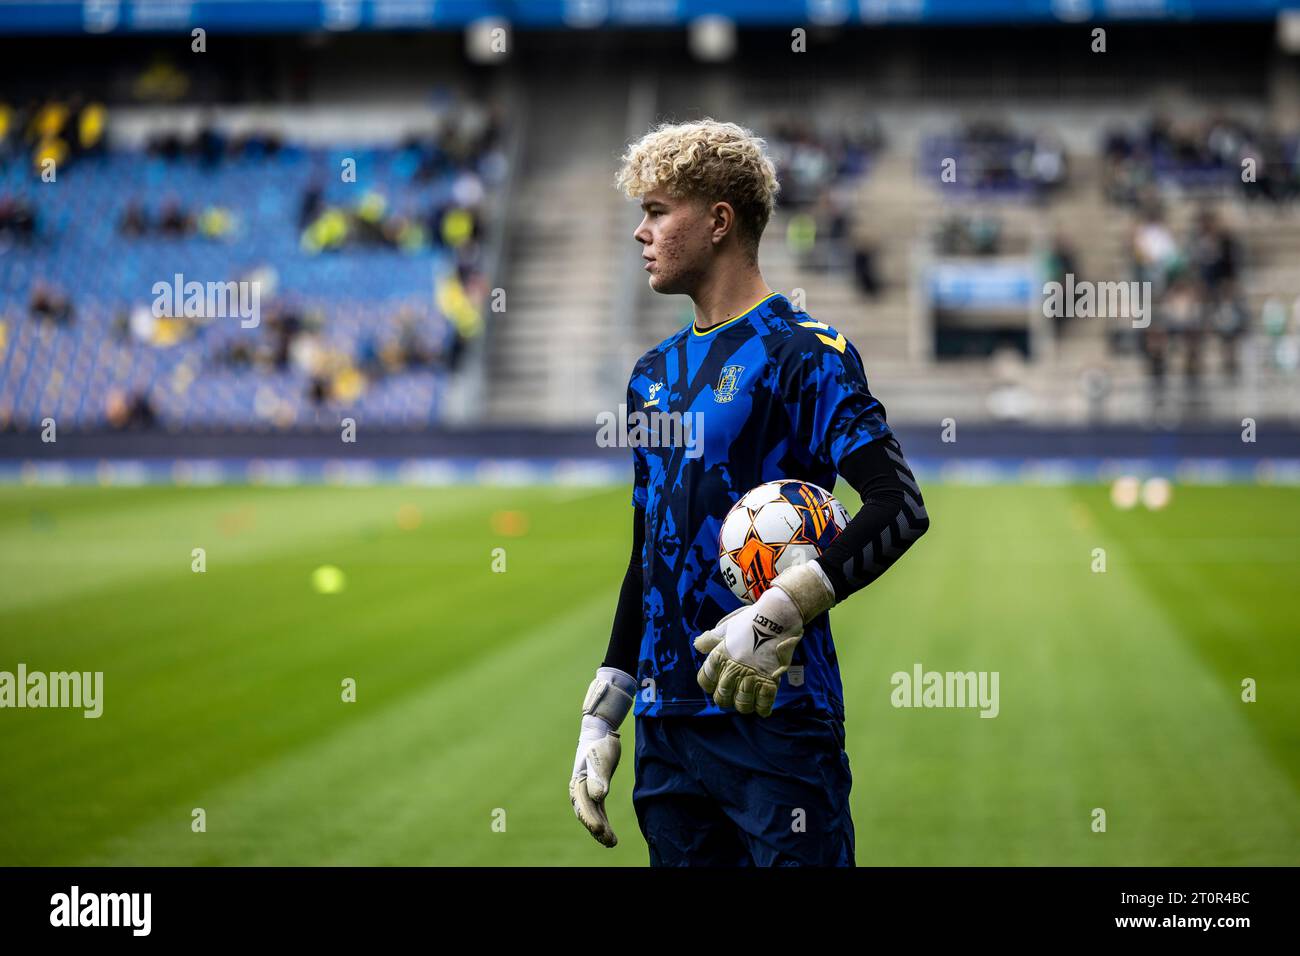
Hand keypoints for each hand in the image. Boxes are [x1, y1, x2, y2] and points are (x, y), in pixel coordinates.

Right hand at [570, 715, 621, 846]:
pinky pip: (597, 811)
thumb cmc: (600, 745)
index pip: (584, 806)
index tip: (601, 829)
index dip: (591, 819)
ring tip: (611, 843)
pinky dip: (602, 822)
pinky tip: (609, 834)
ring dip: (600, 830)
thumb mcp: (600, 759)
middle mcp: (579, 790)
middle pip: (587, 814)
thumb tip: (598, 797)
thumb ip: (599, 778)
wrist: (600, 733)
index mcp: (578, 784)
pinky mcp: (595, 792)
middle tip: (609, 842)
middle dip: (597, 829)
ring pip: (592, 815)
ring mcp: (586, 792)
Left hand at [694, 586, 803, 715]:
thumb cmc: (751, 620)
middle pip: (721, 696)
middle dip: (724, 698)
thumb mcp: (727, 627)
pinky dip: (762, 708)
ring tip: (745, 701)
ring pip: (741, 703)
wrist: (777, 618)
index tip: (714, 684)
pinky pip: (764, 702)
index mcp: (720, 656)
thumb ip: (711, 639)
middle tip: (730, 696)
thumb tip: (698, 645)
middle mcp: (733, 669)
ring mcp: (752, 676)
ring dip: (742, 705)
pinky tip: (761, 708)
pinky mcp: (770, 680)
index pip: (705, 679)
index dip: (708, 684)